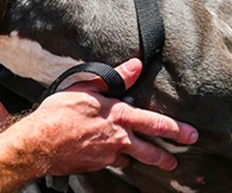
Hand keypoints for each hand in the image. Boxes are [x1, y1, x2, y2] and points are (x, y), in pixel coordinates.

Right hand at [16, 58, 197, 175]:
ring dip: (139, 161)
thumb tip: (136, 66)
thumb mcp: (86, 87)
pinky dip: (114, 160)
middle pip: (150, 152)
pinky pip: (110, 163)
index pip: (156, 123)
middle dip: (166, 157)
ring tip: (147, 162)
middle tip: (176, 161)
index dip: (176, 130)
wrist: (39, 143)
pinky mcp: (94, 166)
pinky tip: (110, 157)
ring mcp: (107, 156)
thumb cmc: (60, 112)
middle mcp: (118, 139)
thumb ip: (114, 78)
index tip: (192, 135)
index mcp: (119, 117)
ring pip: (130, 161)